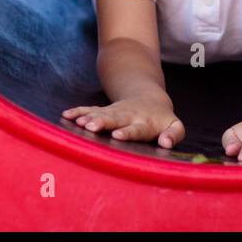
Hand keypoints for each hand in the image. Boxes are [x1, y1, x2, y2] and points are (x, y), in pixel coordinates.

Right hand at [62, 96, 185, 148]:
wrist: (149, 98)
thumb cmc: (162, 119)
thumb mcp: (175, 125)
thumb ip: (174, 134)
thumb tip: (166, 144)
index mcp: (145, 122)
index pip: (137, 128)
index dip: (128, 132)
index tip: (118, 136)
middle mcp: (128, 115)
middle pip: (115, 119)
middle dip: (103, 122)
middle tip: (92, 127)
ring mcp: (115, 112)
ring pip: (100, 113)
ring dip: (89, 117)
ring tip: (78, 122)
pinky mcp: (104, 110)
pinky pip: (90, 109)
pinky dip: (79, 112)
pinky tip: (66, 115)